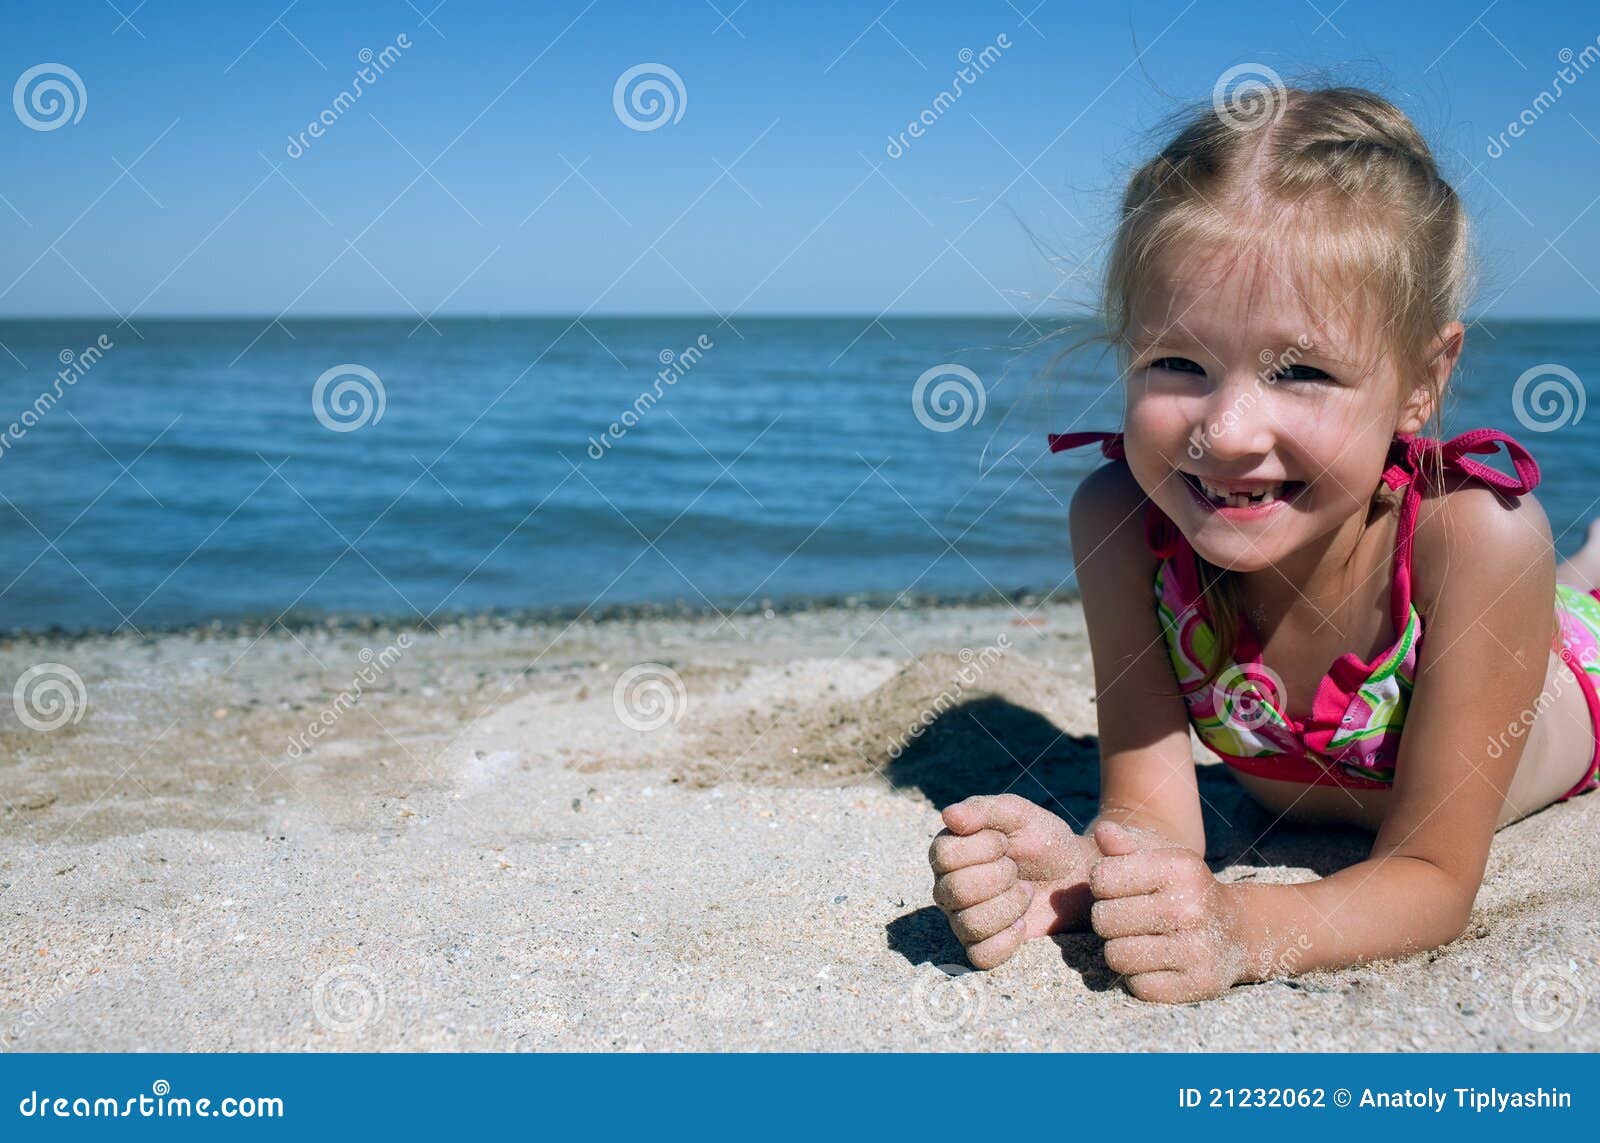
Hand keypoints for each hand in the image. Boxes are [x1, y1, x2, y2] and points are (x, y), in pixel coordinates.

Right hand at [929, 794, 1097, 968]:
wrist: (1074, 874)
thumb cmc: (1042, 840)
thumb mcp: (1019, 814)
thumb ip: (984, 810)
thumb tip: (948, 816)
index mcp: (949, 851)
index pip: (944, 856)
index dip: (982, 849)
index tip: (1005, 842)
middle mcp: (947, 886)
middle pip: (953, 891)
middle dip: (998, 877)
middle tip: (1016, 869)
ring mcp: (961, 918)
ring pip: (968, 924)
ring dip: (1008, 906)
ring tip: (1025, 893)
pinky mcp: (982, 946)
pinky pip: (981, 956)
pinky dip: (1006, 941)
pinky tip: (1022, 923)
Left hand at [1087, 820, 1245, 1002]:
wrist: (1239, 931)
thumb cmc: (1186, 891)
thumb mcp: (1162, 862)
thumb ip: (1125, 848)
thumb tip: (1102, 832)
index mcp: (1179, 869)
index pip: (1101, 879)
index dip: (1103, 885)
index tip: (1120, 888)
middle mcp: (1189, 908)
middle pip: (1103, 920)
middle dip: (1108, 919)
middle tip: (1129, 918)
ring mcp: (1195, 949)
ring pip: (1115, 955)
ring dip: (1120, 950)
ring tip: (1140, 940)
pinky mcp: (1196, 985)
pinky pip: (1137, 985)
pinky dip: (1140, 976)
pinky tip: (1158, 962)